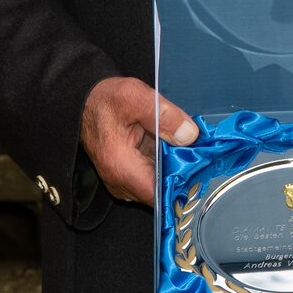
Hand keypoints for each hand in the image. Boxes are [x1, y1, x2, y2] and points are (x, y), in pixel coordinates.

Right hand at [79, 76, 197, 205]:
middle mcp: (121, 181)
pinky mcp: (130, 173)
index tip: (203, 173)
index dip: (183, 186)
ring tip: (194, 150)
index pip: (158, 195)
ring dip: (178, 170)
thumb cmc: (106, 99)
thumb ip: (164, 116)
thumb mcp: (136, 98)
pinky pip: (155, 176)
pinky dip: (169, 165)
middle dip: (185, 176)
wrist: (86, 101)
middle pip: (162, 192)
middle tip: (205, 156)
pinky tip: (180, 149)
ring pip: (160, 185)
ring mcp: (125, 180)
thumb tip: (190, 136)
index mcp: (121, 168)